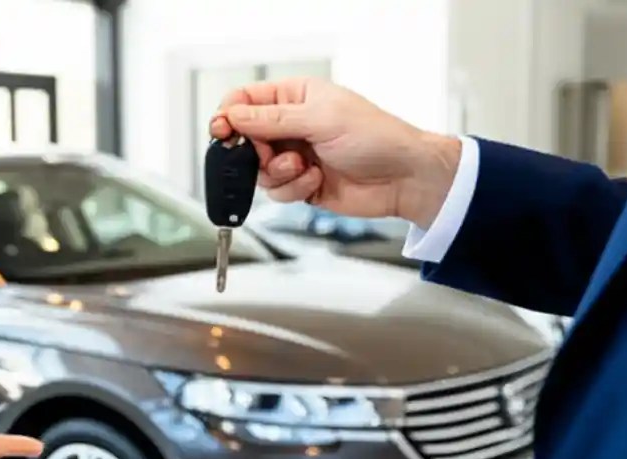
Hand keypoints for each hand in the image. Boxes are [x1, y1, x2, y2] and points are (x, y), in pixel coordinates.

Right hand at [209, 77, 461, 226]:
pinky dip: (293, 189)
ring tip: (304, 168)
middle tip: (269, 155)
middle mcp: (291, 125)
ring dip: (278, 173)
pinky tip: (316, 180)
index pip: (246, 101)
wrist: (403, 178)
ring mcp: (294, 156)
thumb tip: (233, 115)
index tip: (223, 131)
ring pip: (257, 170)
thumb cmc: (376, 138)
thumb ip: (271, 119)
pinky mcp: (300, 184)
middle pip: (245, 139)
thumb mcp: (320, 119)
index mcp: (296, 97)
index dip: (229, 116)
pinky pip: (276, 192)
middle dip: (254, 152)